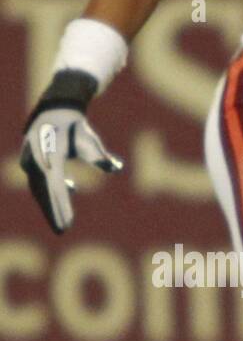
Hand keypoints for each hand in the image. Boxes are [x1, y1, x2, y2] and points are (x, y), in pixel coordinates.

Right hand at [19, 70, 121, 234]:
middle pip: (43, 193)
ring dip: (49, 206)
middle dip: (53, 212)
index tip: (68, 223)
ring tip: (61, 224)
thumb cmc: (76, 127)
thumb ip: (100, 156)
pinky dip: (49, 193)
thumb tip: (116, 168)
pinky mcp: (30, 162)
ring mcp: (29, 160)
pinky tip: (70, 192)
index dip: (62, 207)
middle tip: (63, 231)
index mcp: (50, 155)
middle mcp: (35, 159)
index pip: (56, 187)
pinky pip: (38, 182)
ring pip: (38, 189)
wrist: (56, 109)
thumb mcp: (90, 141)